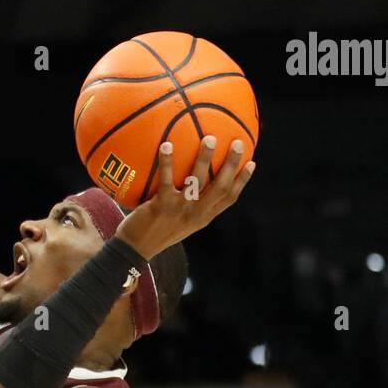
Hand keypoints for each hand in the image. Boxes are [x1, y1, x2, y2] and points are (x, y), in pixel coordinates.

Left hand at [116, 137, 255, 261]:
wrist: (136, 249)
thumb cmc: (158, 231)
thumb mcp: (181, 222)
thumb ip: (192, 206)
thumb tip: (195, 182)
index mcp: (204, 217)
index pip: (229, 198)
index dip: (242, 181)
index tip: (252, 163)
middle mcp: (196, 213)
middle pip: (221, 187)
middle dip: (232, 164)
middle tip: (238, 143)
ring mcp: (180, 209)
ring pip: (198, 181)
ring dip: (205, 158)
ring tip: (209, 138)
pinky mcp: (162, 205)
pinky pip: (166, 179)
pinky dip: (167, 161)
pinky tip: (166, 144)